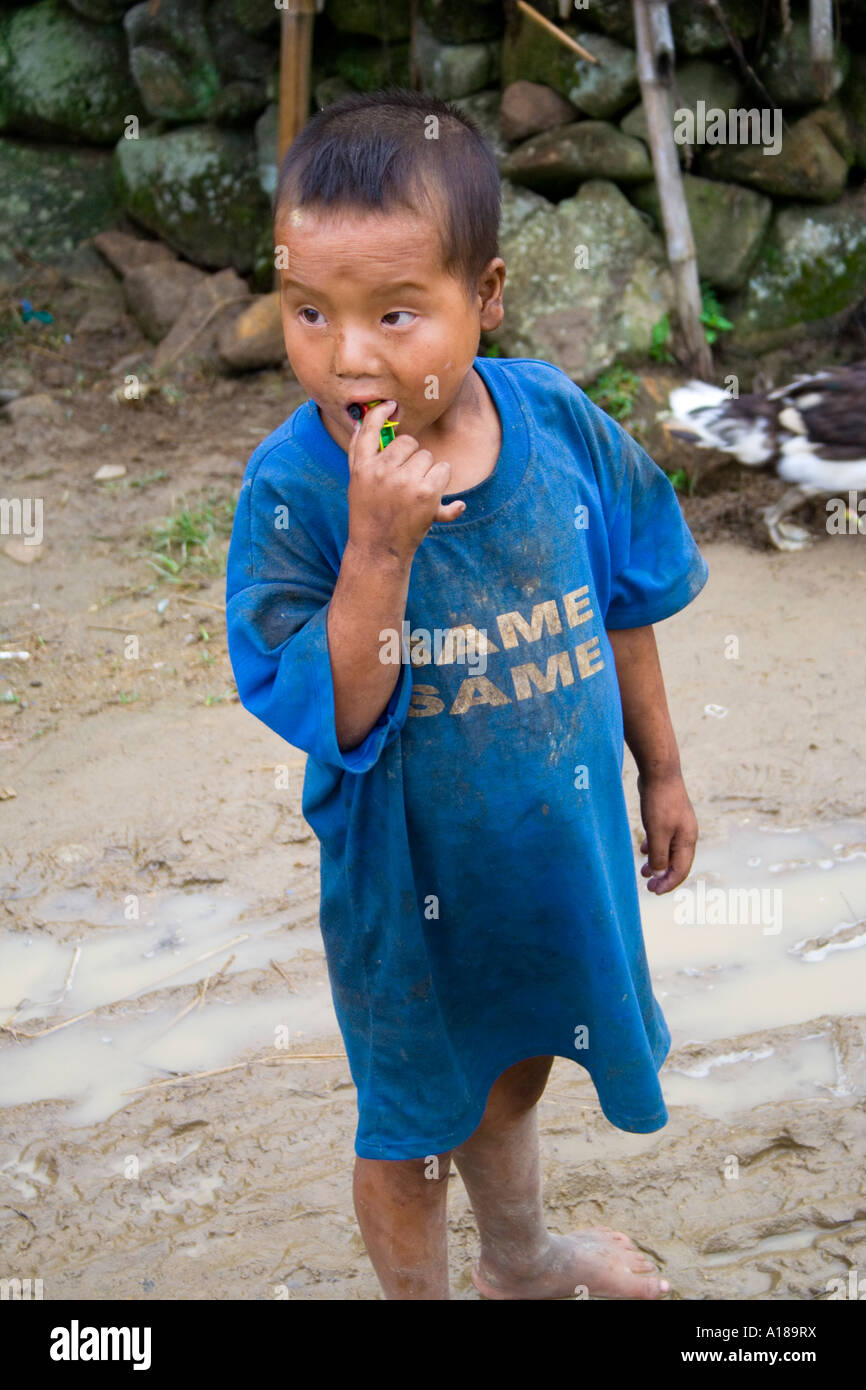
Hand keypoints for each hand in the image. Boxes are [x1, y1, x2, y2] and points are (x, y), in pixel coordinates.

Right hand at [346, 400, 464, 562]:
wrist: (378, 550)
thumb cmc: (369, 515)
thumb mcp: (357, 483)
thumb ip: (360, 453)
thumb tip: (363, 421)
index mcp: (362, 466)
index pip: (369, 429)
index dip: (381, 413)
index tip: (392, 405)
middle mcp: (381, 470)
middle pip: (409, 443)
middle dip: (412, 458)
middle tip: (404, 483)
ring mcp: (404, 481)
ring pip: (428, 456)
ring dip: (427, 472)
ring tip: (415, 494)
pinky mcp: (425, 493)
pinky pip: (444, 469)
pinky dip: (443, 482)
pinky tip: (432, 499)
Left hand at [636, 770, 696, 893]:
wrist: (660, 773)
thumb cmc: (660, 803)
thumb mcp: (658, 833)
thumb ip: (659, 856)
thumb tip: (659, 874)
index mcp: (687, 840)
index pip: (681, 870)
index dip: (668, 883)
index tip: (654, 891)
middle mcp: (686, 834)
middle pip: (677, 862)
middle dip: (663, 876)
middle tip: (648, 886)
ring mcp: (677, 825)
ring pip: (669, 850)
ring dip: (658, 863)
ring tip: (643, 872)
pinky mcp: (667, 816)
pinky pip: (663, 838)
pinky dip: (655, 847)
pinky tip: (644, 849)